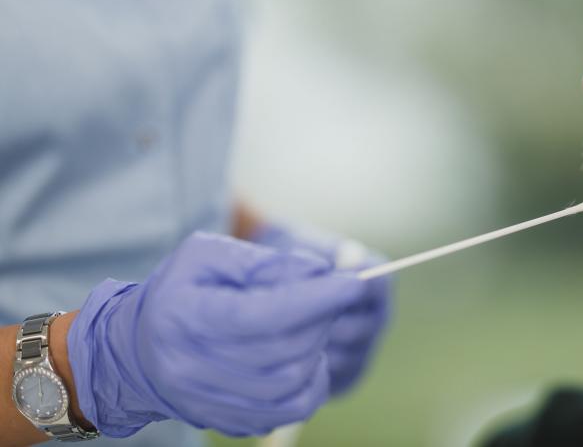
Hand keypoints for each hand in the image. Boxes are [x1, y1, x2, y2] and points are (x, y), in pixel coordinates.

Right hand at [67, 232, 387, 436]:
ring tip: (312, 323)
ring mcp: (210, 402)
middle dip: (323, 318)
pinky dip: (312, 382)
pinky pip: (289, 410)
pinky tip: (305, 356)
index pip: (264, 315)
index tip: (352, 282)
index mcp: (187, 317)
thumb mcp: (208, 254)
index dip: (316, 299)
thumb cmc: (180, 289)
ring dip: (319, 348)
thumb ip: (264, 261)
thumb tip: (320, 272)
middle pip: (284, 350)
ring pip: (292, 384)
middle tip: (332, 295)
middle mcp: (194, 368)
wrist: (137, 349)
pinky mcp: (228, 421)